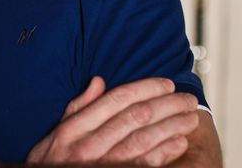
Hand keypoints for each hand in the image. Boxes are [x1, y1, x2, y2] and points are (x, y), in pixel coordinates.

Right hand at [27, 76, 199, 165]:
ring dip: (171, 127)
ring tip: (190, 117)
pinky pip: (144, 164)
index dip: (144, 89)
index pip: (114, 100)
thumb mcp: (56, 131)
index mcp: (73, 128)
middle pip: (134, 118)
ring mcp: (102, 164)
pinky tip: (180, 143)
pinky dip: (165, 153)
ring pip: (143, 140)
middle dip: (165, 105)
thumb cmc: (51, 161)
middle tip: (187, 98)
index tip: (166, 83)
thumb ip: (78, 107)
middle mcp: (88, 145)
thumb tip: (99, 81)